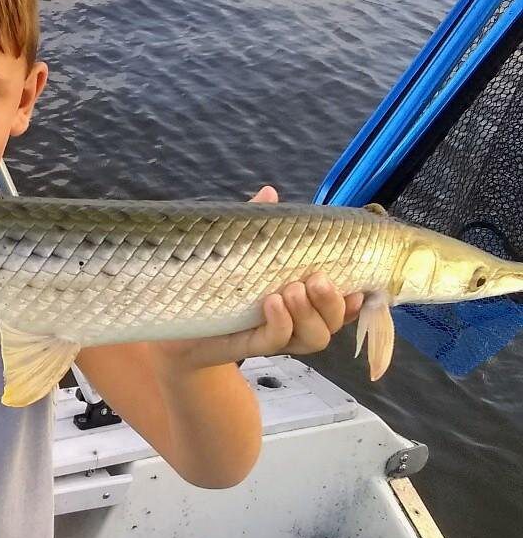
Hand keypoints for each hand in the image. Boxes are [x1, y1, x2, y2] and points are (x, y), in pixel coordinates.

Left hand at [158, 185, 363, 371]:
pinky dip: (280, 323)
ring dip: (308, 313)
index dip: (353, 297)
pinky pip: (276, 341)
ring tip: (291, 290)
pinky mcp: (250, 345)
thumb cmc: (218, 279)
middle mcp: (296, 321)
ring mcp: (276, 336)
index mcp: (303, 299)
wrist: (179, 317)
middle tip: (316, 279)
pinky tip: (271, 303)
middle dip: (331, 302)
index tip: (358, 284)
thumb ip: (257, 224)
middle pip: (332, 322)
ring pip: (313, 337)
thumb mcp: (239, 248)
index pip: (340, 303)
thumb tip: (270, 192)